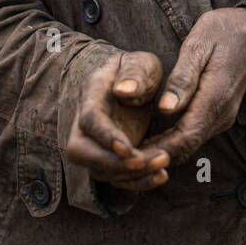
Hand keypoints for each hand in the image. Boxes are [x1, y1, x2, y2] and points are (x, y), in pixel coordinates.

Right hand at [66, 50, 172, 191]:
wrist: (134, 82)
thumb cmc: (138, 69)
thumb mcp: (141, 62)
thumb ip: (135, 73)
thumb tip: (124, 91)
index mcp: (93, 93)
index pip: (89, 120)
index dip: (105, 137)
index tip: (128, 149)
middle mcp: (87, 122)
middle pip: (81, 152)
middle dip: (112, 164)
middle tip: (144, 162)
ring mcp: (96, 143)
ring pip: (101, 170)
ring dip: (130, 174)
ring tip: (163, 163)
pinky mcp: (111, 157)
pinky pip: (116, 177)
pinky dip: (137, 182)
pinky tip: (162, 175)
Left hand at [145, 8, 245, 166]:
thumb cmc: (222, 32)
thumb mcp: (199, 45)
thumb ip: (183, 79)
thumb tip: (164, 110)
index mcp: (215, 98)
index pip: (184, 137)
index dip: (157, 150)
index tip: (130, 156)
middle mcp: (221, 115)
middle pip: (185, 147)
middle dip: (155, 156)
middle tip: (122, 157)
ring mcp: (222, 117)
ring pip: (190, 145)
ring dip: (163, 150)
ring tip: (131, 151)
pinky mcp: (219, 115)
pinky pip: (194, 135)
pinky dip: (173, 141)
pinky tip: (152, 137)